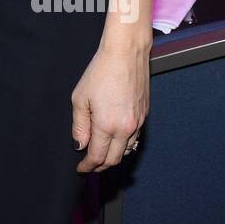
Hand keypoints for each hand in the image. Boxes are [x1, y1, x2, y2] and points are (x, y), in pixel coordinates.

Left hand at [71, 37, 149, 172]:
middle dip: (100, 166)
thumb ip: (79, 125)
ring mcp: (137, 122)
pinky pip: (135, 138)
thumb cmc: (100, 72)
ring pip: (126, 150)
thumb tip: (80, 145)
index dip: (88, 166)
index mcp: (107, 125)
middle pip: (114, 159)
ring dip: (114, 157)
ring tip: (101, 155)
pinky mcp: (144, 115)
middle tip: (89, 166)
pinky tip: (115, 140)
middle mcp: (125, 128)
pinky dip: (124, 145)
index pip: (98, 157)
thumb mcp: (80, 98)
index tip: (81, 169)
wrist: (126, 54)